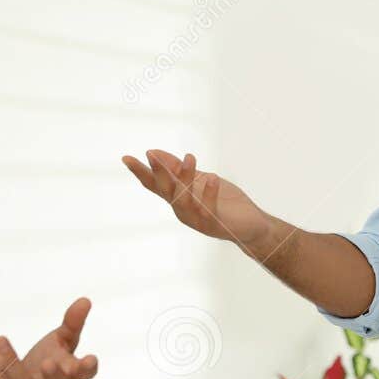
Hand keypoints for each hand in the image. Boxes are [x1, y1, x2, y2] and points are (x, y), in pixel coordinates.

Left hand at [0, 298, 99, 378]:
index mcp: (71, 376)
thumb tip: (85, 300)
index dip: (88, 368)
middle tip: (47, 363)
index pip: (85, 374)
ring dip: (12, 366)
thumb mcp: (58, 341)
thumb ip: (71, 324)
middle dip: (54, 377)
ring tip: (0, 340)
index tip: (90, 359)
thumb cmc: (42, 362)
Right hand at [122, 149, 272, 253]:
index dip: (140, 172)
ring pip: (185, 200)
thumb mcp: (200, 180)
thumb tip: (154, 152)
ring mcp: (198, 219)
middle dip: (159, 172)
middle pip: (166, 191)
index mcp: (178, 199)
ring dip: (185, 178)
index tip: (126, 157)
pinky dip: (209, 193)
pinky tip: (212, 177)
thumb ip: (179, 169)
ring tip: (190, 158)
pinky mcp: (215, 224)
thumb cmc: (225, 202)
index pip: (155, 185)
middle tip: (151, 154)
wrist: (252, 226)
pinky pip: (208, 209)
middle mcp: (183, 211)